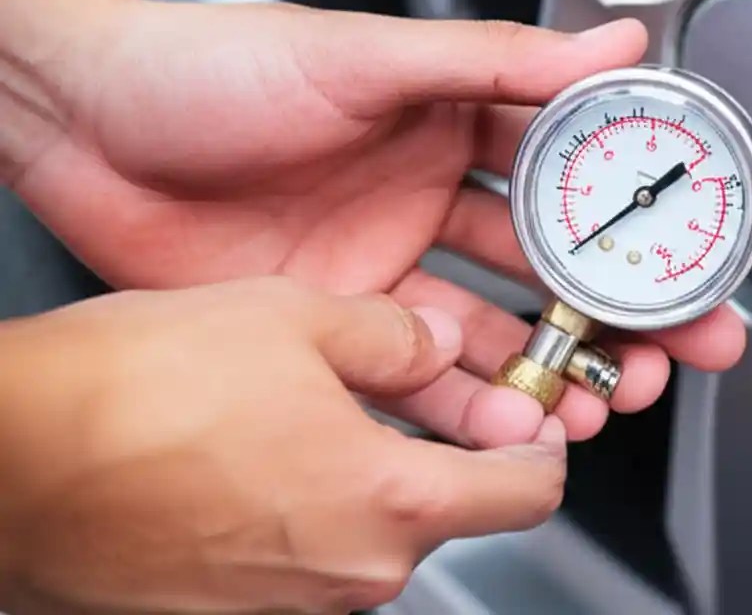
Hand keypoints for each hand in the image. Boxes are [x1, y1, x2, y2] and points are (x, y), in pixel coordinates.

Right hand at [0, 277, 565, 613]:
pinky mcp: (236, 608)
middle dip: (453, 449)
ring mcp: (292, 602)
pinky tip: (265, 446)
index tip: (533, 416)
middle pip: (450, 511)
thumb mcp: (291, 318)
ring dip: (376, 470)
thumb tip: (434, 341)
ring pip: (376, 528)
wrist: (5, 466)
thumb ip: (392, 336)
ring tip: (325, 404)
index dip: (545, 447)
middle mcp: (353, 572)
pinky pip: (310, 550)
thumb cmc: (132, 395)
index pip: (529, 495)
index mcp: (390, 502)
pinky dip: (314, 501)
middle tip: (422, 387)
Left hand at [6, 0, 746, 444]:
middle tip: (671, 352)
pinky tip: (505, 423)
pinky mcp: (336, 323)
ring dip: (551, 369)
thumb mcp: (368, 57)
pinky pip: (415, 373)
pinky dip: (464, 403)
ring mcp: (384, 265)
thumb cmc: (215, 69)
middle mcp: (427, 197)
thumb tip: (612, 44)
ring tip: (599, 402)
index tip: (691, 255)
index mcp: (451, 124)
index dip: (637, 219)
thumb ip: (495, 61)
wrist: (89, 127)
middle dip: (617, 313)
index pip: (570, 178)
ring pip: (493, 330)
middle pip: (548, 267)